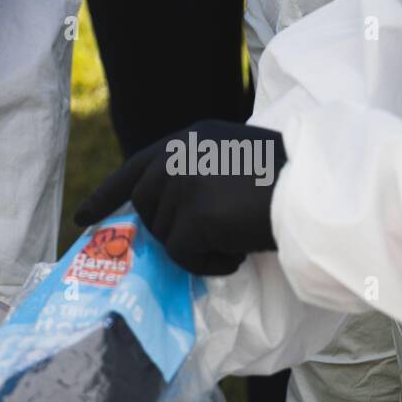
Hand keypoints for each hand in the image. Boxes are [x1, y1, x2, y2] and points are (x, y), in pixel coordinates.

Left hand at [73, 120, 286, 274]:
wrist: (319, 191)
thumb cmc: (291, 180)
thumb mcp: (234, 161)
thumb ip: (197, 174)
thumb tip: (162, 214)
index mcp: (189, 137)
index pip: (135, 168)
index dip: (105, 195)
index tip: (81, 218)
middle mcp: (178, 154)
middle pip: (146, 209)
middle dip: (171, 230)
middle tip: (211, 234)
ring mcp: (181, 183)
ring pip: (165, 236)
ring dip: (199, 247)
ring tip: (238, 234)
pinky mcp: (190, 215)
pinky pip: (183, 256)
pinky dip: (210, 263)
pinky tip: (239, 250)